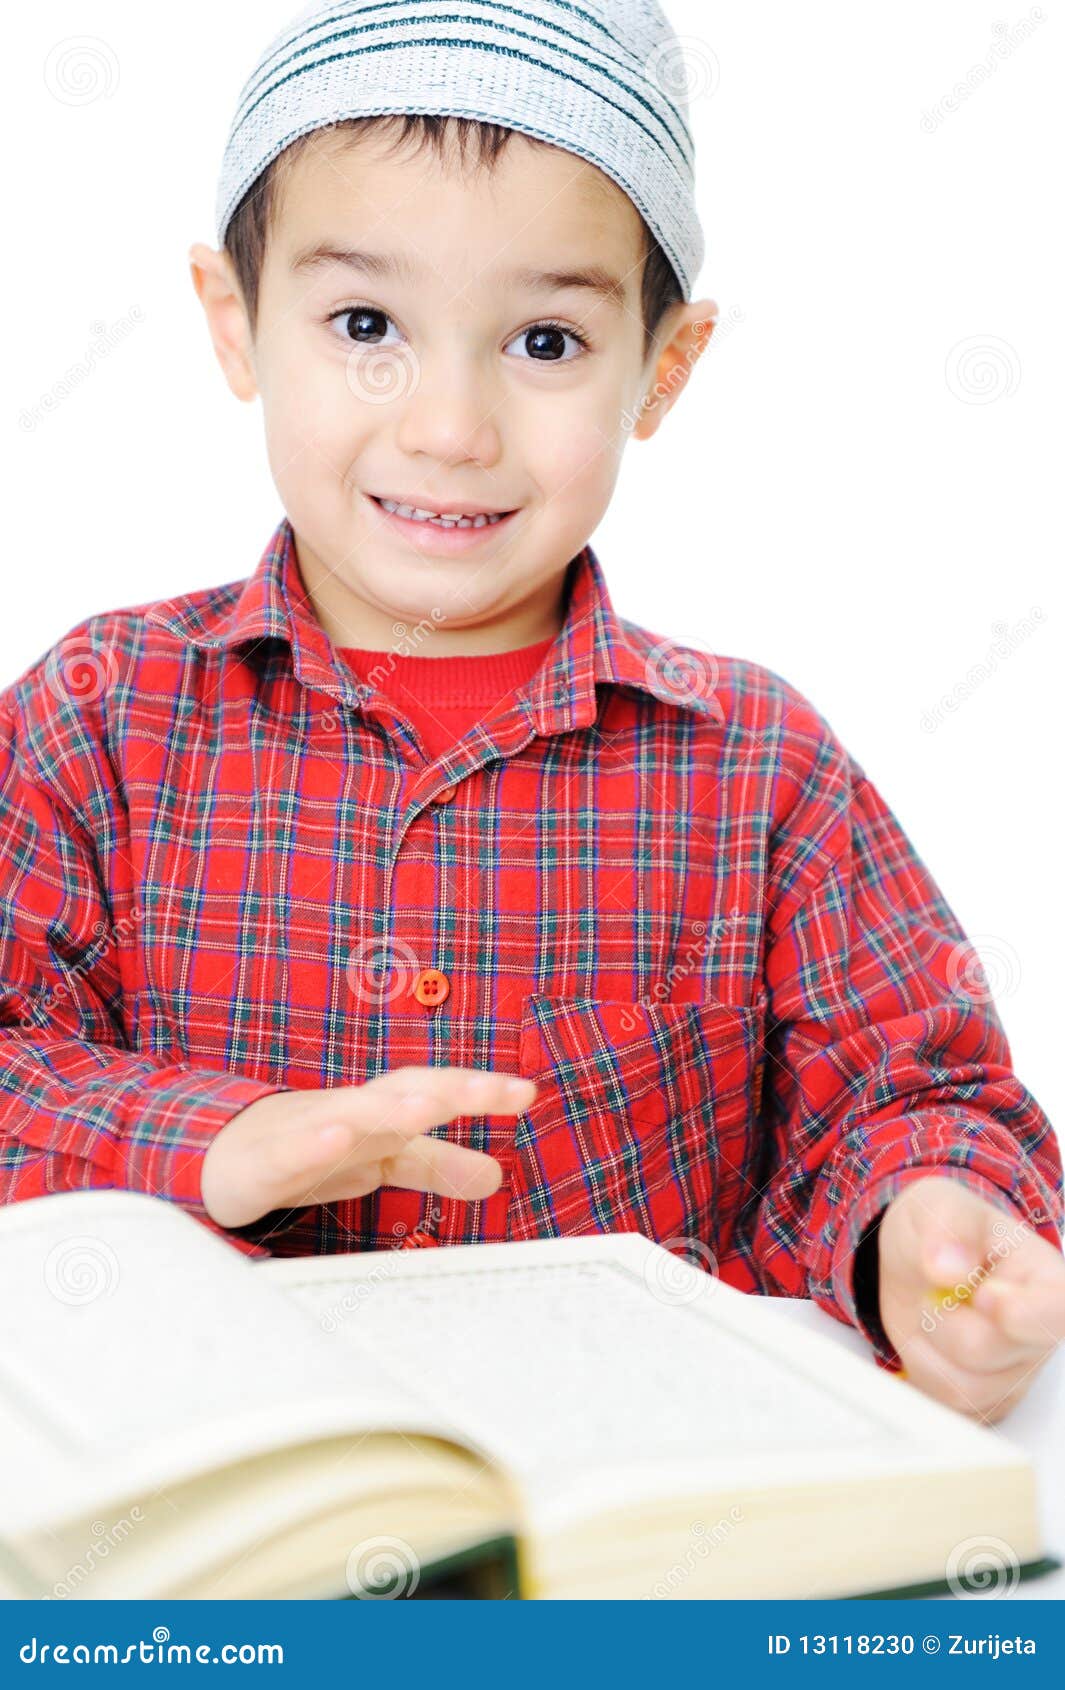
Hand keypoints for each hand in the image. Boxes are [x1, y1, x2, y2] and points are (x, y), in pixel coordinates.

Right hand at [201, 1066, 536, 1229]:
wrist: (214, 1156)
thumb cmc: (306, 1149)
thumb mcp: (379, 1160)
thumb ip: (435, 1164)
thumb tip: (498, 1175)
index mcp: (377, 1112)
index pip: (433, 1091)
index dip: (477, 1090)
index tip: (528, 1093)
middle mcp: (346, 1112)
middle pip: (401, 1092)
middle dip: (449, 1087)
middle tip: (497, 1090)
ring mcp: (303, 1132)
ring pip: (349, 1114)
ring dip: (389, 1107)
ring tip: (431, 1104)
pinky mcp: (263, 1163)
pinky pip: (288, 1152)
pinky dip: (313, 1143)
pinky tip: (339, 1137)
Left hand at [877, 1174, 1064, 1421]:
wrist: (917, 1265)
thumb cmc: (942, 1233)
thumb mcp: (938, 1205)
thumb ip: (949, 1228)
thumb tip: (950, 1266)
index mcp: (1044, 1277)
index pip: (1056, 1309)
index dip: (1024, 1313)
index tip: (985, 1296)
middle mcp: (1040, 1333)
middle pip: (985, 1351)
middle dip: (941, 1318)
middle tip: (936, 1289)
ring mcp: (1016, 1372)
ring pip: (962, 1386)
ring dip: (928, 1346)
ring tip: (934, 1311)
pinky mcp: (988, 1400)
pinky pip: (945, 1402)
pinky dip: (923, 1369)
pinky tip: (931, 1340)